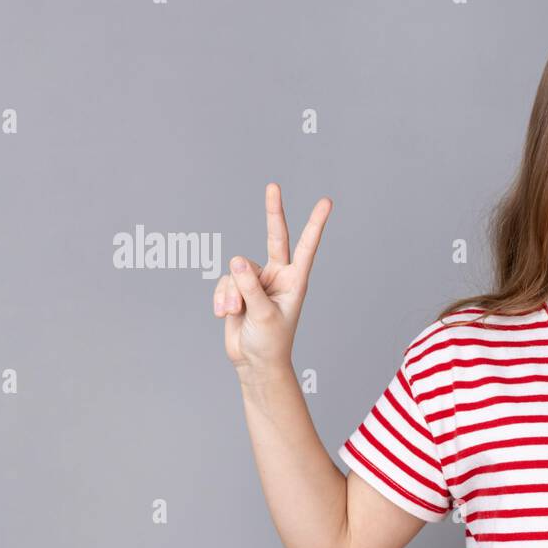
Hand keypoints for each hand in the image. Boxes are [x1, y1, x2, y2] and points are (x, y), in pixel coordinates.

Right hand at [214, 184, 331, 376]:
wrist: (254, 363)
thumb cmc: (270, 343)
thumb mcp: (264, 314)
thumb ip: (250, 286)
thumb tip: (236, 259)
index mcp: (295, 281)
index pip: (306, 247)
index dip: (315, 225)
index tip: (326, 203)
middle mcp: (278, 276)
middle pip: (274, 237)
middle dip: (273, 212)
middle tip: (273, 185)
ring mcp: (256, 281)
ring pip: (236, 269)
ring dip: (232, 293)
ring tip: (236, 312)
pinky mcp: (237, 289)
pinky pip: (223, 282)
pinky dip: (221, 298)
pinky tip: (224, 314)